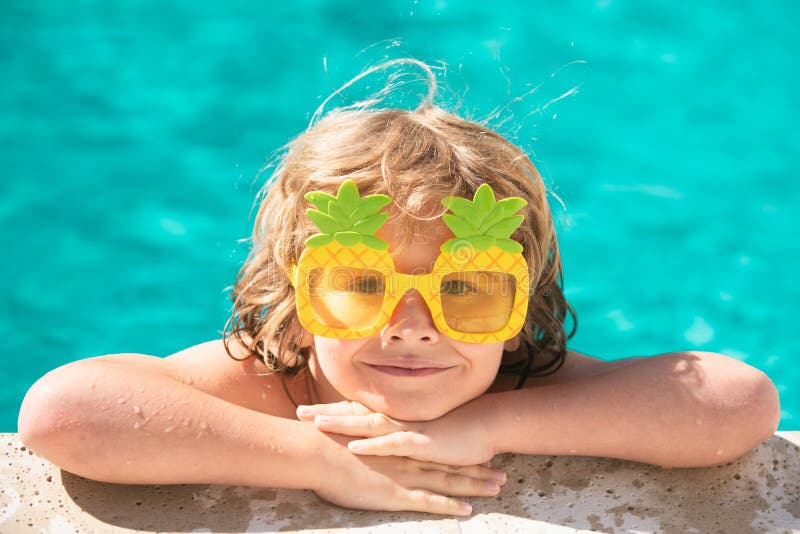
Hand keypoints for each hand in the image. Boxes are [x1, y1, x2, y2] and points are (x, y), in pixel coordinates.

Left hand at [297, 400, 496, 466]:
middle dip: (326, 414)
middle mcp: (396, 420)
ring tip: (317, 424)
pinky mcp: (420, 443)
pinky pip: (392, 444)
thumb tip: (376, 437)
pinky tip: (354, 447)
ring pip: (368, 426)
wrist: (483, 426)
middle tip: (299, 412)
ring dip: (343, 424)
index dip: (331, 410)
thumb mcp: (420, 432)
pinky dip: (372, 446)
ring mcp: (407, 430)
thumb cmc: (453, 430)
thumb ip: (398, 433)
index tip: (306, 410)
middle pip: (355, 414)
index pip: (356, 411)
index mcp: (394, 418)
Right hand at [311, 431, 505, 515]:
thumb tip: (372, 442)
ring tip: (498, 487)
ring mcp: (406, 475)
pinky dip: (450, 505)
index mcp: (401, 445)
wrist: (320, 451)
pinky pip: (429, 501)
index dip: (460, 454)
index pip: (438, 450)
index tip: (481, 454)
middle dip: (478, 470)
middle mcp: (409, 458)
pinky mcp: (396, 494)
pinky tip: (468, 509)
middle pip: (451, 465)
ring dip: (475, 485)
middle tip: (503, 473)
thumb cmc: (330, 442)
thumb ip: (371, 438)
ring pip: (448, 481)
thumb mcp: (357, 435)